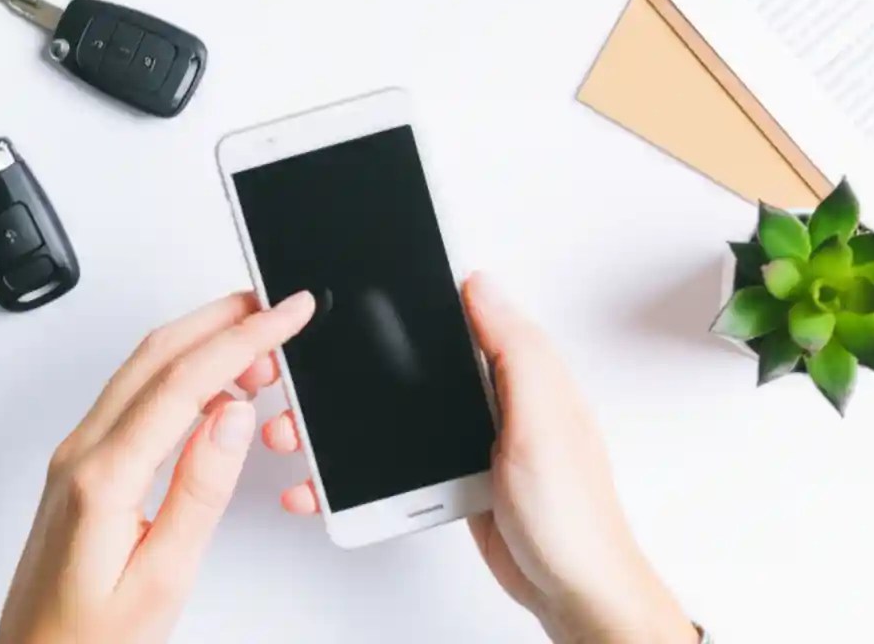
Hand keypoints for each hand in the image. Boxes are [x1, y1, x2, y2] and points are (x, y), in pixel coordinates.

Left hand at [0, 291, 314, 643]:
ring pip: (142, 367)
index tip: (287, 314)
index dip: (243, 337)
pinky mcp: (81, 467)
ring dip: (202, 340)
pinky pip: (134, 395)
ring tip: (259, 344)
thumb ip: (199, 491)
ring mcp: (76, 456)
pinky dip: (181, 371)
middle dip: (223, 318)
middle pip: (156, 353)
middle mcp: (82, 454)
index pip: (184, 380)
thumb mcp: (162, 578)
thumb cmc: (89, 641)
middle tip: (278, 306)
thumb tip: (233, 416)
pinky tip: (213, 386)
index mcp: (103, 478)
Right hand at [262, 274, 696, 643]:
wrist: (572, 589)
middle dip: (354, 370)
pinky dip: (359, 472)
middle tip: (306, 374)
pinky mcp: (453, 477)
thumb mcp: (542, 420)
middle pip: (411, 366)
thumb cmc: (573, 513)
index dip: (410, 298)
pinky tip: (331, 482)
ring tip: (300, 434)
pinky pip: (397, 463)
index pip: (459, 314)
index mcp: (519, 370)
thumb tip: (479, 284)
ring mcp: (470, 439)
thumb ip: (513, 350)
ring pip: (395, 415)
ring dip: (344, 426)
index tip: (359, 293)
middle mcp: (494, 398)